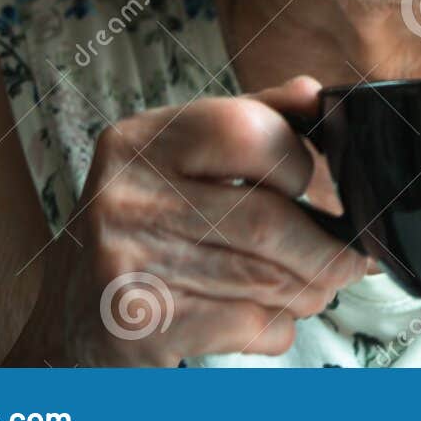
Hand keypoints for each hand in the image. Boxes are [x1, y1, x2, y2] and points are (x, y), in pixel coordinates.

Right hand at [5, 76, 369, 365]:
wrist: (70, 319)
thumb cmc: (144, 225)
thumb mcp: (179, 157)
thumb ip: (249, 118)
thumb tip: (312, 93)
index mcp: (140, 140)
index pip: (247, 130)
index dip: (297, 160)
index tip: (313, 185)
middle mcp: (124, 196)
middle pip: (267, 220)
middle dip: (326, 249)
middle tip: (350, 260)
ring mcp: (126, 263)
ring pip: (262, 278)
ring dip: (311, 289)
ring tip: (320, 287)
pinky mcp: (140, 326)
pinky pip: (244, 324)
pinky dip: (276, 327)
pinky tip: (271, 320)